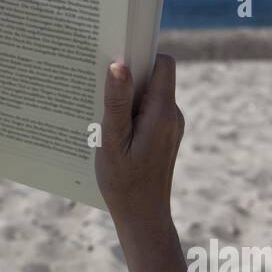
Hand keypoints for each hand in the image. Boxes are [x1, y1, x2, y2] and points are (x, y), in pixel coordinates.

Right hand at [95, 55, 183, 226]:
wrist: (143, 217)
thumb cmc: (123, 182)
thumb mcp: (112, 140)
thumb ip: (116, 102)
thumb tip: (118, 65)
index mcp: (162, 112)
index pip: (163, 64)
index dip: (142, 55)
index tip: (116, 56)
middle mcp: (172, 114)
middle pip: (155, 76)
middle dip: (129, 76)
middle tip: (100, 86)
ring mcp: (170, 125)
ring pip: (150, 94)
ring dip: (127, 97)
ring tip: (103, 116)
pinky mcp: (164, 135)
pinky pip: (148, 111)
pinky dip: (131, 113)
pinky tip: (113, 131)